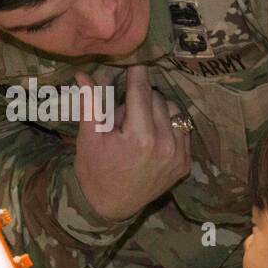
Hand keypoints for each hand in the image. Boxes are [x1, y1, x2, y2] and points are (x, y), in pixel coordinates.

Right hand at [73, 65, 191, 220]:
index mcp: (139, 138)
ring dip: (157, 110)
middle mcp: (165, 145)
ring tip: (138, 126)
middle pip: (157, 99)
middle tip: (124, 114)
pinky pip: (182, 129)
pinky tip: (151, 136)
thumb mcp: (88, 137)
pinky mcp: (185, 164)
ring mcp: (178, 156)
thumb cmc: (94, 169)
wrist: (109, 206)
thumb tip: (83, 74)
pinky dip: (168, 126)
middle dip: (140, 99)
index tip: (135, 61)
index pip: (141, 92)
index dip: (137, 74)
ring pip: (173, 111)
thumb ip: (90, 103)